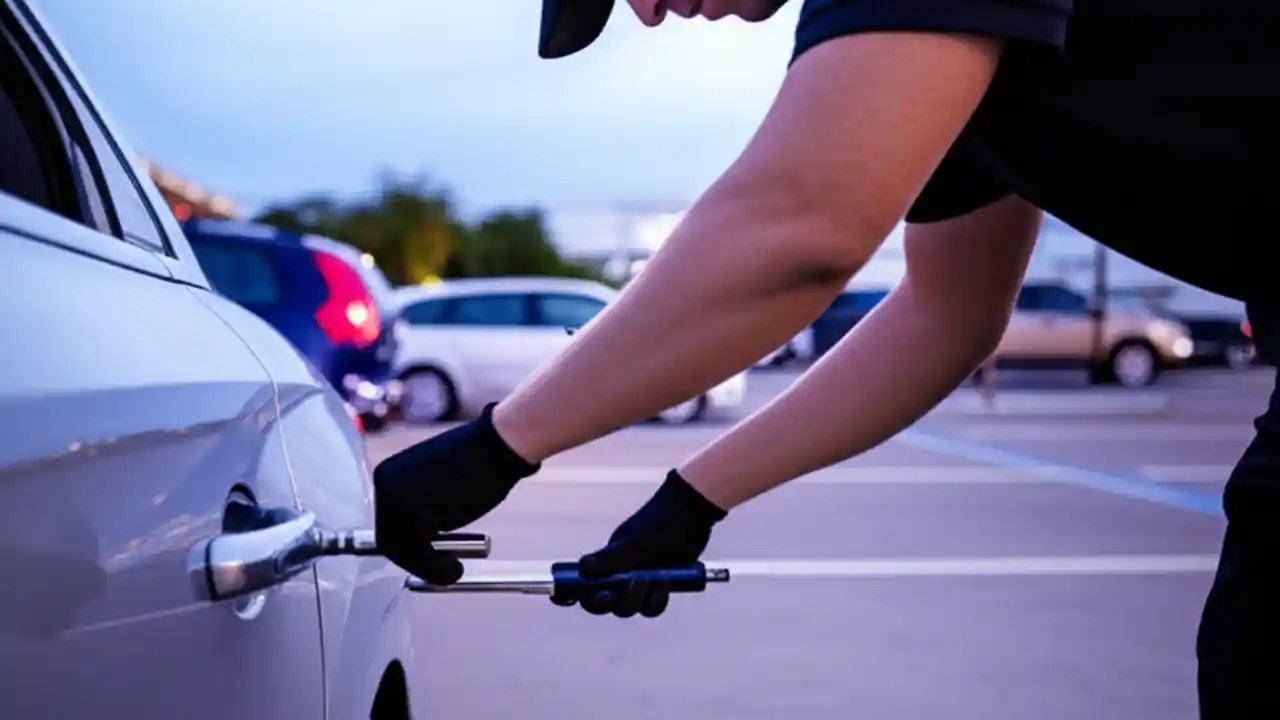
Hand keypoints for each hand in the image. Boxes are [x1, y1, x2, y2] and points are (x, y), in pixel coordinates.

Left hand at [373, 403, 538, 584]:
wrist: (497, 446)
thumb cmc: (478, 463)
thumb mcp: (440, 488)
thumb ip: (424, 513)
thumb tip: (421, 545)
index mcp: (387, 476)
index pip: (388, 524)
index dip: (409, 547)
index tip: (431, 557)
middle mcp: (383, 486)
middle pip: (389, 539)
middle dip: (417, 559)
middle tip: (444, 566)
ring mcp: (393, 499)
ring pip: (402, 550)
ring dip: (428, 567)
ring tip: (452, 568)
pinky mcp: (410, 513)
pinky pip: (417, 553)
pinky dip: (436, 568)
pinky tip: (455, 567)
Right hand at [553, 470, 726, 617]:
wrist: (692, 514)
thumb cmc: (659, 523)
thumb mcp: (634, 544)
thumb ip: (610, 559)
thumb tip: (583, 568)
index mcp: (605, 562)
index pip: (581, 585)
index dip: (571, 594)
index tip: (566, 597)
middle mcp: (617, 575)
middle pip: (604, 603)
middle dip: (612, 601)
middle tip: (621, 591)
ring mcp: (637, 582)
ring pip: (629, 608)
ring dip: (640, 599)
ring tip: (656, 579)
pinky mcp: (657, 588)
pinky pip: (651, 607)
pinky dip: (657, 599)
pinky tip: (666, 583)